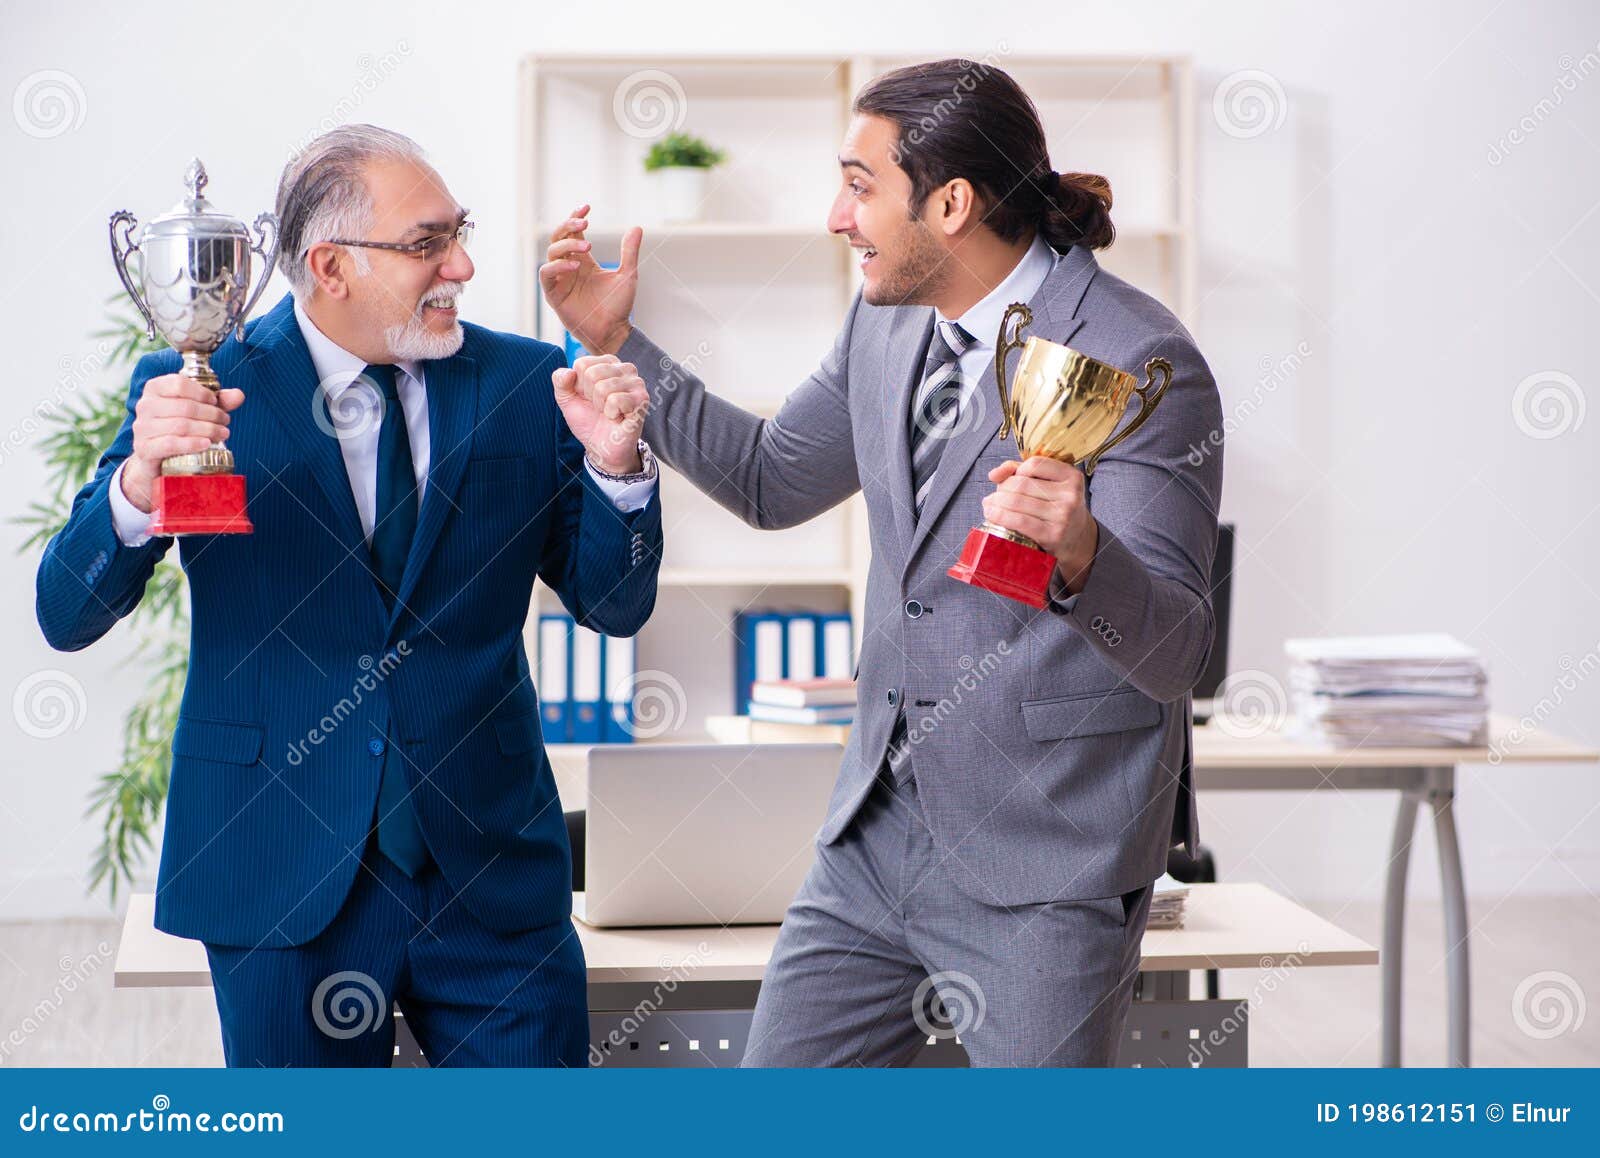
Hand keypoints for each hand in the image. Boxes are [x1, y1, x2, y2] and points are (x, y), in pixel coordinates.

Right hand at [121, 373, 242, 513]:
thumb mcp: (200, 410)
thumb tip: (239, 395)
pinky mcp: (144, 448)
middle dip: (211, 414)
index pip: (179, 383)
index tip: (215, 402)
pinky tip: (206, 444)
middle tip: (225, 422)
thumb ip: (219, 401)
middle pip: (184, 406)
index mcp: (155, 389)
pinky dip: (192, 444)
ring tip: (222, 433)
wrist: (158, 458)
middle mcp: (145, 405)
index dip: (202, 393)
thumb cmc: (179, 427)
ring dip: (207, 429)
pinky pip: (170, 444)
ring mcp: (142, 427)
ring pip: (181, 425)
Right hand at [538, 204, 640, 355]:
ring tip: (586, 246)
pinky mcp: (553, 294)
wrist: (613, 331)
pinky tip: (575, 265)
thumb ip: (629, 252)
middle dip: (569, 226)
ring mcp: (560, 280)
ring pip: (552, 252)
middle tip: (584, 223)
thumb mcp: (628, 275)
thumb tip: (636, 227)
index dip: (576, 218)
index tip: (586, 207)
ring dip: (567, 245)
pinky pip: (547, 274)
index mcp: (582, 260)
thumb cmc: (618, 306)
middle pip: (558, 237)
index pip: (572, 232)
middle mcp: (568, 267)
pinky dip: (558, 266)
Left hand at [552, 354, 648, 473]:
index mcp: (608, 362)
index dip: (579, 386)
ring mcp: (636, 383)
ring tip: (609, 412)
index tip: (589, 398)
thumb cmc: (588, 420)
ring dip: (600, 406)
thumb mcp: (567, 399)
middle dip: (590, 396)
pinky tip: (618, 417)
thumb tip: (567, 373)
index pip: (582, 364)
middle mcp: (625, 368)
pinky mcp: (642, 399)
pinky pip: (615, 400)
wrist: (601, 447)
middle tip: (600, 407)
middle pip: (591, 374)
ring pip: (603, 387)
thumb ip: (560, 381)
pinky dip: (611, 413)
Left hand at [983, 455, 1099, 595]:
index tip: (1009, 480)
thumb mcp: (1049, 485)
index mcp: (1072, 476)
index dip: (1015, 470)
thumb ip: (1022, 471)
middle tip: (994, 497)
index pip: (1034, 464)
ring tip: (988, 505)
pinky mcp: (1053, 535)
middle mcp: (1071, 495)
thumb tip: (994, 474)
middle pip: (1022, 483)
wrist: (1077, 540)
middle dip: (1001, 489)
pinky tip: (991, 515)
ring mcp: (1063, 515)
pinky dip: (1000, 516)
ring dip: (995, 502)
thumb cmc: (1056, 508)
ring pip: (1017, 501)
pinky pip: (1019, 521)